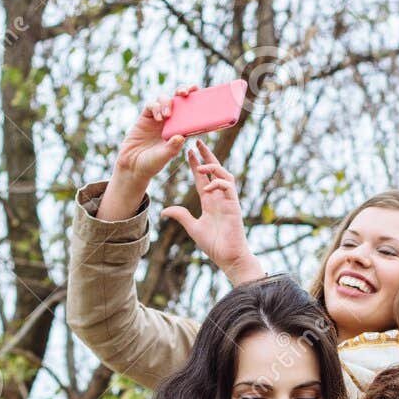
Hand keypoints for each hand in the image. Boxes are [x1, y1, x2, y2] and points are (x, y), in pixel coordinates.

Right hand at [95, 88, 196, 221]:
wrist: (132, 166)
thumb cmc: (151, 164)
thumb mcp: (164, 157)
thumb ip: (172, 147)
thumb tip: (181, 136)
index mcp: (180, 130)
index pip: (191, 113)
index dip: (196, 101)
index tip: (201, 94)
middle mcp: (170, 122)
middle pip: (178, 99)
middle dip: (183, 91)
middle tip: (186, 92)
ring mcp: (157, 118)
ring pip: (164, 99)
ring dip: (168, 102)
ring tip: (167, 115)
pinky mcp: (145, 117)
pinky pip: (151, 105)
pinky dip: (155, 107)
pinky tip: (157, 118)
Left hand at [161, 138, 265, 282]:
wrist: (228, 257)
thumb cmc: (214, 244)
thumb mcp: (193, 227)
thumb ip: (181, 216)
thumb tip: (164, 211)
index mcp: (210, 201)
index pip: (202, 177)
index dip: (195, 164)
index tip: (188, 151)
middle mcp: (219, 197)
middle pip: (214, 169)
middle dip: (207, 155)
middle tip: (197, 141)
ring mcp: (228, 200)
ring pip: (224, 174)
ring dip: (213, 166)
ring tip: (201, 164)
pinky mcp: (234, 206)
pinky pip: (227, 187)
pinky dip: (217, 184)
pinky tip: (207, 188)